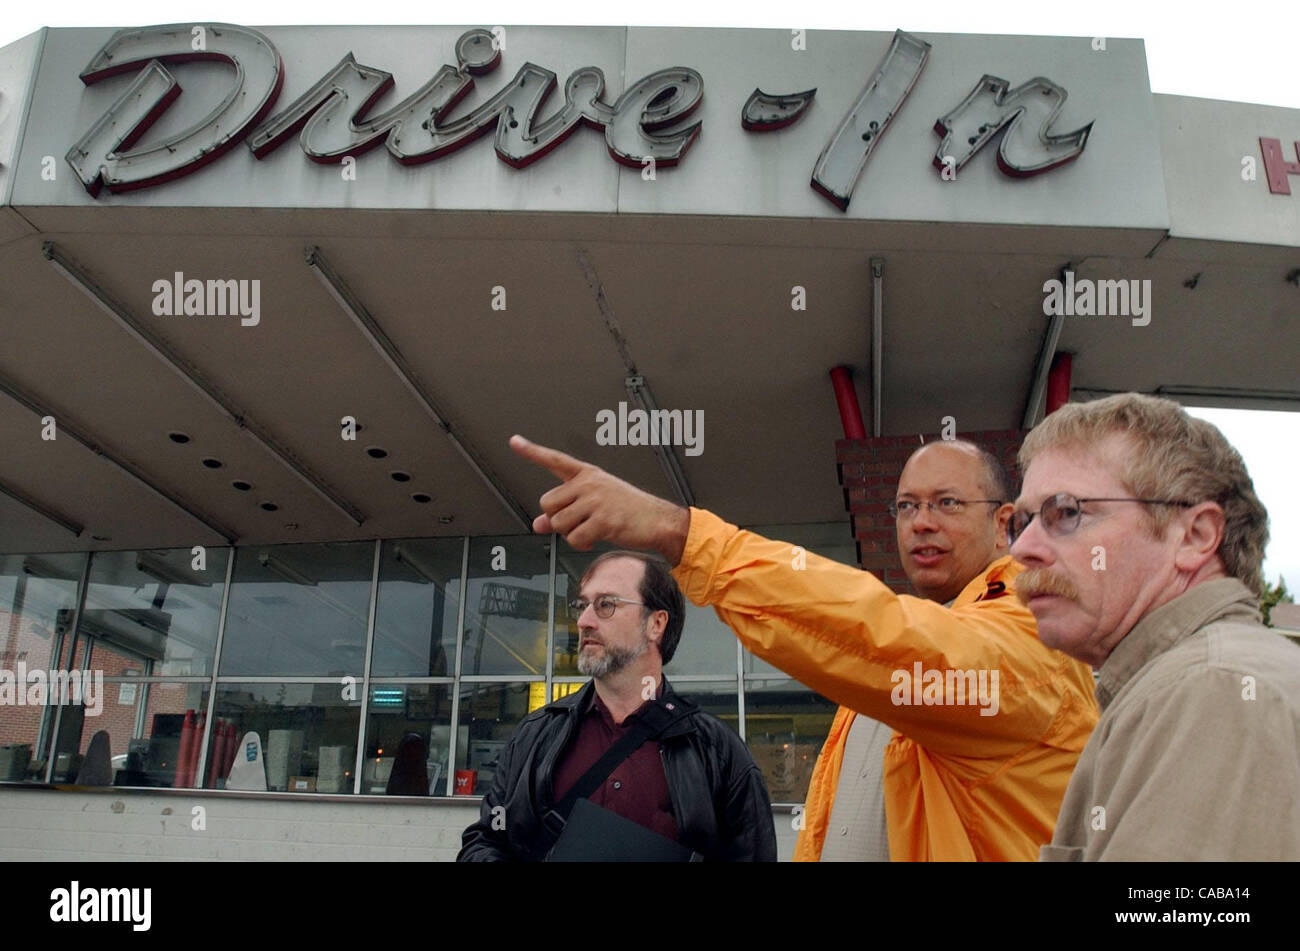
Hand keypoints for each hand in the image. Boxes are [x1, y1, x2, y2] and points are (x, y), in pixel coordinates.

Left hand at [509, 435, 690, 563]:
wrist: (658, 520)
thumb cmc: (628, 510)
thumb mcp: (594, 505)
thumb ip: (564, 512)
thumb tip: (537, 524)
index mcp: (587, 474)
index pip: (555, 460)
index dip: (532, 451)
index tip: (514, 441)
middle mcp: (590, 484)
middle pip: (548, 503)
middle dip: (557, 519)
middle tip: (576, 522)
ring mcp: (596, 501)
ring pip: (559, 524)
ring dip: (571, 534)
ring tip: (590, 529)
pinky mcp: (603, 520)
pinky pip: (575, 539)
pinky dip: (582, 544)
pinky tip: (596, 537)